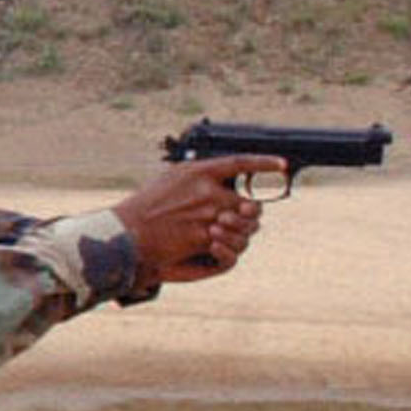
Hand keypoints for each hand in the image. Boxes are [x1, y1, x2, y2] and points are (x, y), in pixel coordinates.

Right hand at [113, 157, 263, 283]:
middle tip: (242, 219)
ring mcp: (208, 214)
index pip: (240, 162)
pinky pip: (231, 243)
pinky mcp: (204, 237)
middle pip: (249, 202)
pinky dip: (227, 247)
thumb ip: (198, 176)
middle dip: (249, 214)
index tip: (282, 164)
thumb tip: (219, 178)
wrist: (127, 235)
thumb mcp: (170, 179)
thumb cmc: (144, 208)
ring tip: (222, 235)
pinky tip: (216, 245)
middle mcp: (207, 191)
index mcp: (198, 171)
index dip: (263, 163)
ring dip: (239, 233)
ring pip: (244, 225)